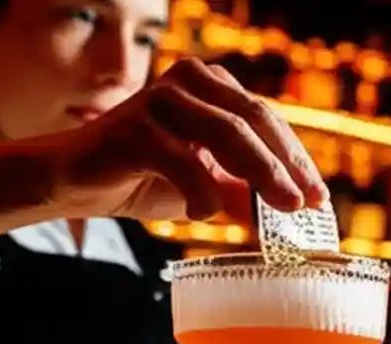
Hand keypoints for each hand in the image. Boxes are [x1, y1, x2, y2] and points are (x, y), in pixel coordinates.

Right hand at [49, 58, 328, 221]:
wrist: (72, 180)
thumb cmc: (140, 177)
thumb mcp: (202, 185)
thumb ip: (240, 191)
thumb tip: (288, 213)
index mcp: (208, 86)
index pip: (265, 118)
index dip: (295, 157)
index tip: (318, 196)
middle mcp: (187, 82)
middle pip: (253, 120)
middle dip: (285, 165)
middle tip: (306, 204)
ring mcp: (159, 100)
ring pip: (226, 134)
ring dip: (260, 175)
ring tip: (278, 210)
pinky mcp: (133, 128)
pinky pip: (183, 162)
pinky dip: (200, 194)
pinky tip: (199, 215)